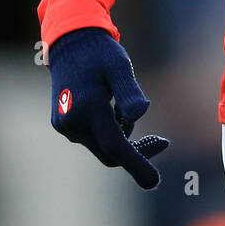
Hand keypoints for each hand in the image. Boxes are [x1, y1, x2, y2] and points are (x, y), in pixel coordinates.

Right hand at [48, 27, 168, 189]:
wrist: (70, 43)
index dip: (137, 164)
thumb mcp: (120, 66)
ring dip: (120, 136)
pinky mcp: (63, 125)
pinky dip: (108, 131)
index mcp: (88, 107)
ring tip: (122, 105)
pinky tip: (110, 107)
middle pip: (110, 153)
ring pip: (102, 146)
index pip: (115, 147)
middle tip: (161, 141)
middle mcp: (73, 122)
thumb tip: (140, 114)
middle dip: (135, 152)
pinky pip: (92, 138)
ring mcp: (65, 125)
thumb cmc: (100, 54)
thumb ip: (129, 92)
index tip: (155, 181)